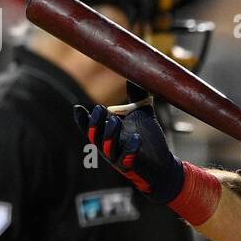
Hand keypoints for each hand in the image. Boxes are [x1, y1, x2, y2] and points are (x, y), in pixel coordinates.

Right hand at [73, 84, 184, 203]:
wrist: (163, 163)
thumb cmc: (148, 138)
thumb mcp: (141, 114)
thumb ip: (136, 96)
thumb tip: (134, 74)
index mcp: (107, 135)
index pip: (90, 127)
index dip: (82, 120)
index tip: (77, 108)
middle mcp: (109, 147)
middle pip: (96, 137)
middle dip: (95, 123)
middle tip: (100, 108)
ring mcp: (119, 159)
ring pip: (108, 149)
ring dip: (110, 135)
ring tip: (115, 120)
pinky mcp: (132, 167)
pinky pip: (127, 160)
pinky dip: (130, 150)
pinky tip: (136, 139)